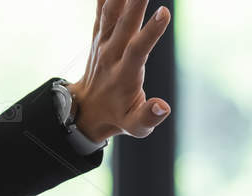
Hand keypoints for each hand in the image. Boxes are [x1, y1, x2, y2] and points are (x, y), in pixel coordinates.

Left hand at [67, 0, 172, 142]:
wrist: (87, 109)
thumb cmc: (117, 116)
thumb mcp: (134, 126)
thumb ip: (148, 118)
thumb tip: (163, 107)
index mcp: (123, 75)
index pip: (137, 50)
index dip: (150, 32)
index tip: (164, 13)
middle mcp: (111, 55)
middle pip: (124, 24)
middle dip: (136, 1)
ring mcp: (102, 42)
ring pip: (111, 11)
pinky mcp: (98, 34)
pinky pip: (101, 8)